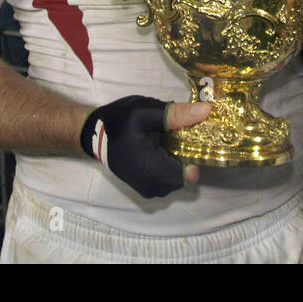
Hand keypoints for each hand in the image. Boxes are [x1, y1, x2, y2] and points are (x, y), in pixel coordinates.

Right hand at [80, 96, 210, 197]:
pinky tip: (160, 150)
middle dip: (185, 156)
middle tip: (174, 136)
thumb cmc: (120, 121)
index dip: (195, 155)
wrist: (95, 134)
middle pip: (186, 175)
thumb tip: (206, 111)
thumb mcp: (147, 111)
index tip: (188, 138)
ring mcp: (148, 190)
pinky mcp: (144, 189)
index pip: (190, 173)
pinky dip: (168, 167)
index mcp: (152, 168)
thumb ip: (177, 115)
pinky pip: (166, 181)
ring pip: (177, 179)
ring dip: (177, 161)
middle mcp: (152, 186)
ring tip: (166, 142)